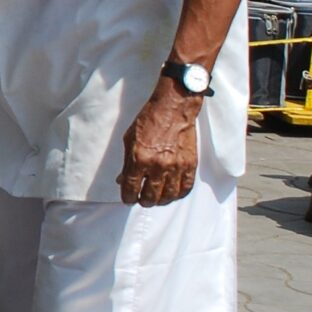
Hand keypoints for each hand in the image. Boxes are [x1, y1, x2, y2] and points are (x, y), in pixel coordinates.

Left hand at [118, 83, 202, 206]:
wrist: (173, 109)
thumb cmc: (148, 121)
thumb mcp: (129, 140)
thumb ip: (126, 163)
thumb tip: (122, 180)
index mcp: (139, 159)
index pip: (131, 189)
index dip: (128, 198)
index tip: (128, 199)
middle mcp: (158, 166)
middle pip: (150, 197)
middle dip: (143, 201)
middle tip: (142, 200)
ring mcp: (176, 166)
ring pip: (168, 196)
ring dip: (160, 201)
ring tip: (156, 199)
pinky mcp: (190, 164)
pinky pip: (185, 188)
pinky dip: (178, 194)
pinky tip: (172, 193)